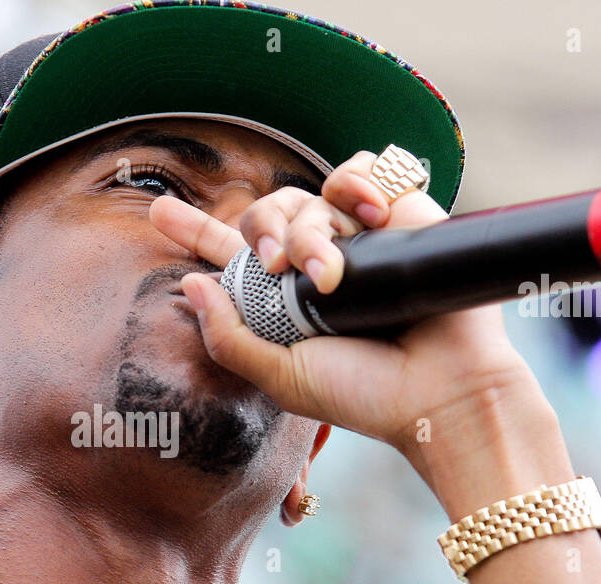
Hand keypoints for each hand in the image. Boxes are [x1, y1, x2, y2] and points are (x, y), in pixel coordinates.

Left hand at [148, 149, 548, 473]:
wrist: (442, 389)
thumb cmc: (364, 393)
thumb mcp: (281, 377)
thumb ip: (229, 338)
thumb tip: (191, 283)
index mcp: (282, 301)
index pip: (231, 257)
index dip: (195, 231)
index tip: (158, 212)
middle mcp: (317, 265)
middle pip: (266, 216)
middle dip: (263, 234)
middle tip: (278, 268)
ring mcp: (360, 239)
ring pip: (311, 197)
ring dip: (311, 228)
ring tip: (331, 273)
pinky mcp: (402, 217)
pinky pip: (365, 172)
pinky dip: (358, 181)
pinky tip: (368, 213)